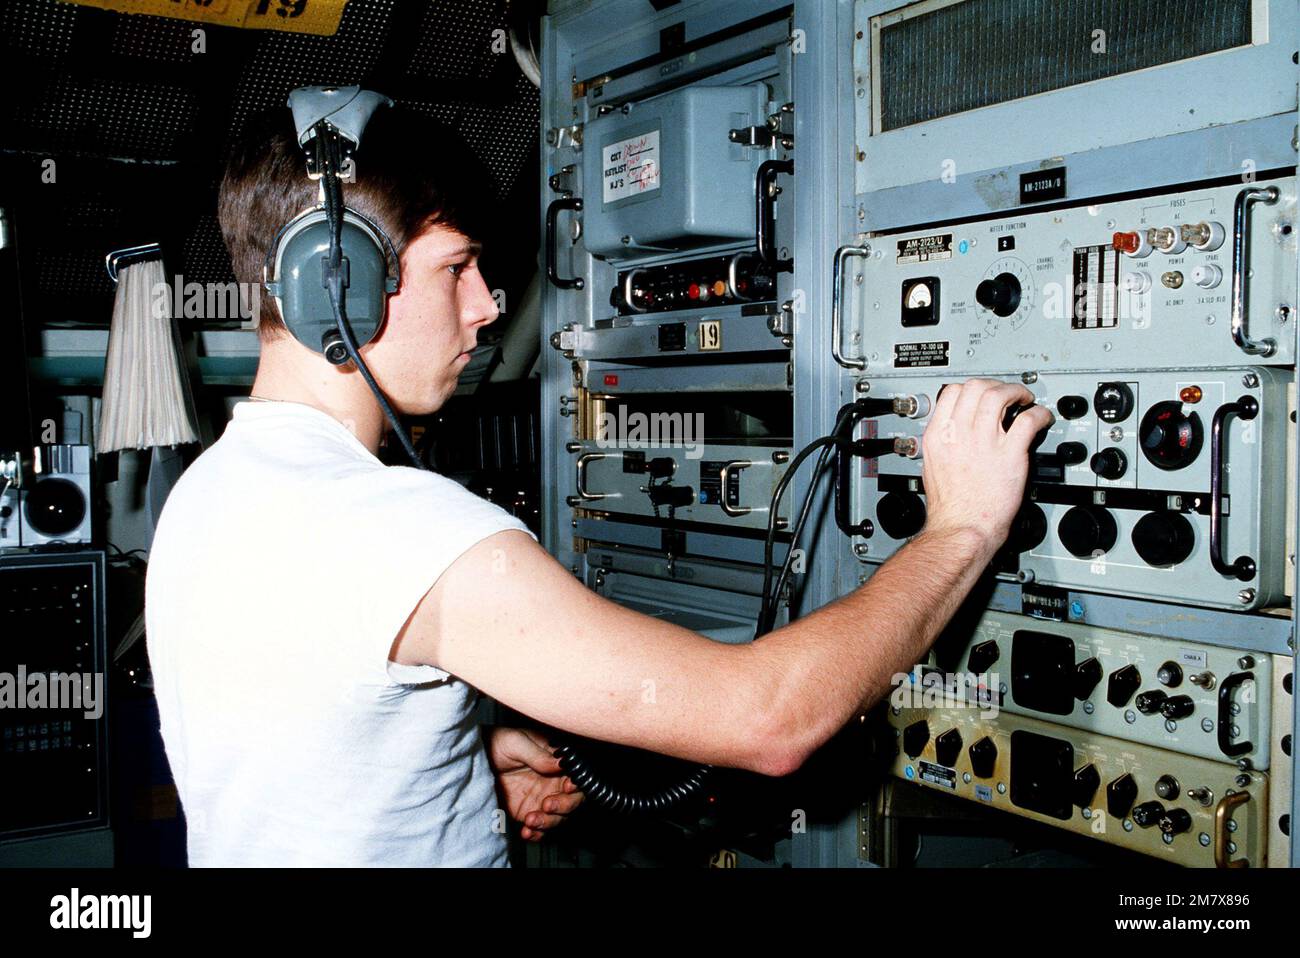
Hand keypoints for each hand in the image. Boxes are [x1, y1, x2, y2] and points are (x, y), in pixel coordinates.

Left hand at [484, 726, 583, 841]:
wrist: (477, 761)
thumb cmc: (498, 743)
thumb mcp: (515, 742)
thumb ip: (538, 754)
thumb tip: (560, 763)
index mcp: (556, 760)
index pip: (576, 774)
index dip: (576, 783)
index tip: (567, 787)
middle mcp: (554, 780)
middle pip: (573, 799)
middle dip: (563, 806)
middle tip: (547, 805)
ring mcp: (542, 797)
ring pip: (559, 817)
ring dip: (548, 822)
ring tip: (530, 820)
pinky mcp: (529, 811)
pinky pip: (540, 828)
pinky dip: (537, 834)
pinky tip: (527, 832)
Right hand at [919, 378, 1053, 555]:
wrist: (961, 528)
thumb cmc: (949, 507)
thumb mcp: (933, 465)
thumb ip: (945, 442)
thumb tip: (957, 429)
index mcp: (938, 436)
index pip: (952, 392)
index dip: (972, 388)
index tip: (983, 393)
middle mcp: (959, 434)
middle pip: (976, 387)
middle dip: (995, 385)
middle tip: (1007, 394)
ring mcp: (984, 443)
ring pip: (999, 396)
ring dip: (1016, 392)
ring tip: (1025, 400)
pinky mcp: (1009, 455)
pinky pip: (1027, 421)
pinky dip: (1039, 414)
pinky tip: (1042, 418)